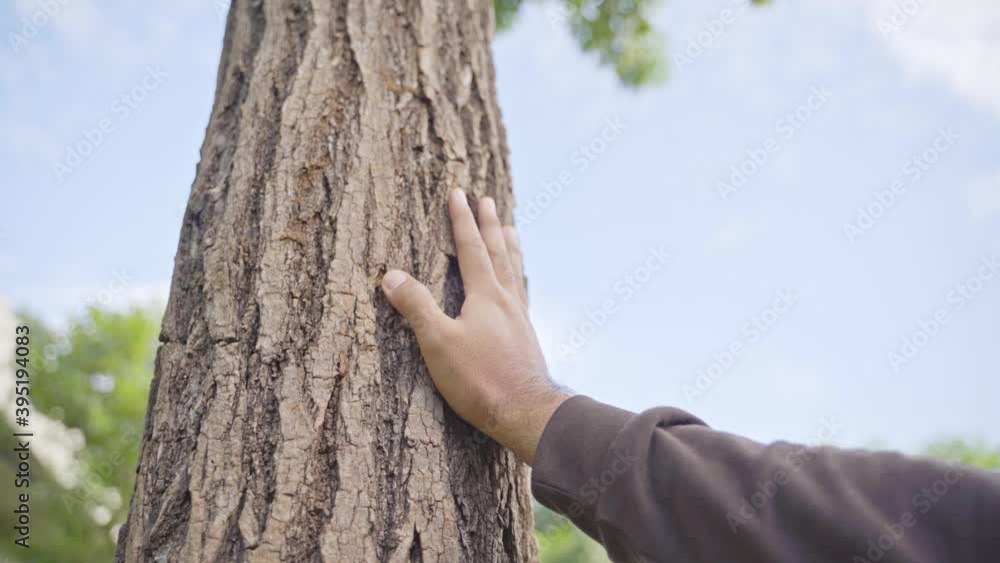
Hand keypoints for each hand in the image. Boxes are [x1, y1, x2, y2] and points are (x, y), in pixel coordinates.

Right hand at [381, 189, 568, 463]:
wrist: (526, 413)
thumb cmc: (481, 380)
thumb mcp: (439, 343)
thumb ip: (416, 306)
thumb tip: (390, 274)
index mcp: (486, 296)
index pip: (472, 249)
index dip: (462, 221)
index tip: (459, 194)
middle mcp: (507, 301)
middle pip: (498, 254)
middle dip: (489, 225)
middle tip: (488, 200)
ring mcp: (520, 319)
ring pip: (514, 272)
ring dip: (509, 247)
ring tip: (511, 230)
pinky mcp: (525, 339)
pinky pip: (521, 295)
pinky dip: (518, 279)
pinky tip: (517, 288)